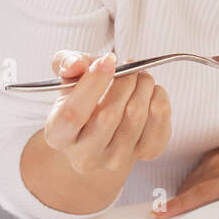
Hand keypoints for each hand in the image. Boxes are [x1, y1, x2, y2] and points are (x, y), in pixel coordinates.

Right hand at [43, 49, 170, 175]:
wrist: (105, 121)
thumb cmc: (85, 93)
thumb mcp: (70, 75)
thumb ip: (67, 63)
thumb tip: (75, 64)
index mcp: (58, 135)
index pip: (73, 114)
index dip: (92, 83)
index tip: (108, 59)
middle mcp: (84, 156)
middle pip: (108, 117)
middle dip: (124, 81)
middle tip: (129, 65)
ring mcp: (116, 159)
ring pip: (136, 118)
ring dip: (144, 86)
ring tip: (140, 75)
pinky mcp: (145, 155)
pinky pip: (160, 126)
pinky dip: (160, 100)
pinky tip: (151, 92)